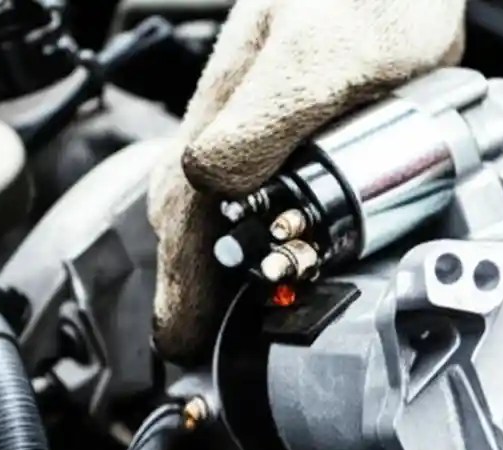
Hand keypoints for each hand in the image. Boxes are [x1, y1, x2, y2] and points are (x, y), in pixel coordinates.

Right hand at [149, 0, 464, 363]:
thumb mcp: (322, 55)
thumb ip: (268, 117)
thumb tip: (209, 182)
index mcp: (229, 109)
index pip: (185, 213)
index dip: (183, 282)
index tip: (180, 339)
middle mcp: (235, 115)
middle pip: (190, 214)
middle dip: (191, 284)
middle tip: (198, 342)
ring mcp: (263, 116)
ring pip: (219, 201)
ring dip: (219, 262)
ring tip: (227, 312)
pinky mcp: (299, 117)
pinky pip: (258, 184)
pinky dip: (257, 229)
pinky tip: (276, 247)